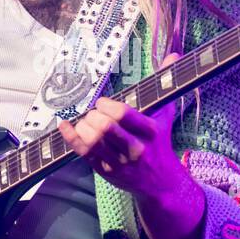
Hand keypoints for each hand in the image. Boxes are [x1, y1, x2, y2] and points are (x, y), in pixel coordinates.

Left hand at [57, 52, 186, 201]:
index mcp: (150, 132)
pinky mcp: (106, 172)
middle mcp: (135, 148)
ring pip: (92, 141)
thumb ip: (165, 85)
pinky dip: (71, 138)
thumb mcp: (165, 115)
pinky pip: (84, 154)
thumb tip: (174, 54)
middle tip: (94, 113)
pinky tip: (65, 126)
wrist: (161, 184)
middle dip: (94, 116)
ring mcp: (119, 162)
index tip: (103, 103)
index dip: (107, 105)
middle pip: (105, 128)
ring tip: (85, 121)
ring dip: (83, 126)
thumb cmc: (160, 144)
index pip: (123, 115)